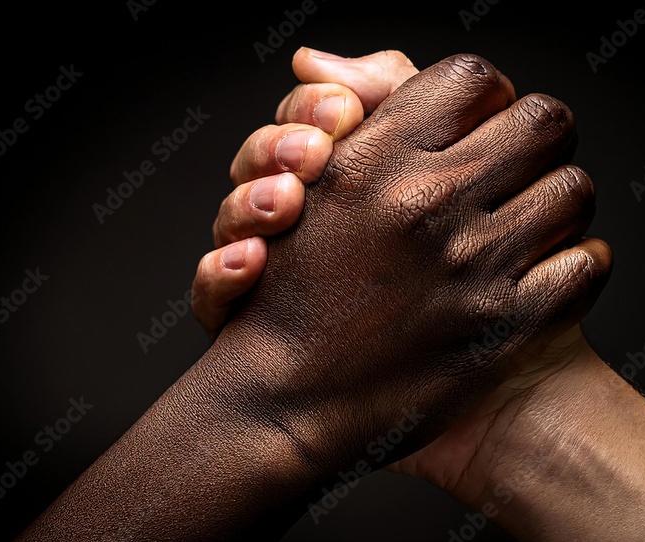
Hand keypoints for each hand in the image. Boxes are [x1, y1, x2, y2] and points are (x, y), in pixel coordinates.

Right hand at [192, 48, 610, 500]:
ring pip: (577, 191)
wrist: (285, 401)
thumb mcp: (302, 187)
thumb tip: (317, 55)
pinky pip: (589, 264)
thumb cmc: (292, 289)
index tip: (483, 128)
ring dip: (561, 202)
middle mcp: (427, 205)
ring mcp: (473, 269)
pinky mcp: (508, 329)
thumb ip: (334, 116)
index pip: (477, 78)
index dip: (490, 100)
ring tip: (535, 221)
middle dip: (539, 142)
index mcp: (376, 159)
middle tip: (524, 169)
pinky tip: (545, 274)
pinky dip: (576, 264)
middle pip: (546, 122)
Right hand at [193, 49, 417, 338]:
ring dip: (249, 202)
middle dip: (280, 145)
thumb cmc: (433, 270)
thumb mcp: (416, 171)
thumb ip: (392, 98)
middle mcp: (287, 211)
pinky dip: (220, 275)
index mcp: (326, 171)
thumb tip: (308, 57)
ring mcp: (261, 264)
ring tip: (284, 202)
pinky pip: (211, 294)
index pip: (300, 118)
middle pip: (256, 158)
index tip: (345, 114)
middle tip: (314, 153)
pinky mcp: (242, 321)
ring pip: (230, 218)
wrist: (427, 381)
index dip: (314, 106)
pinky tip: (249, 263)